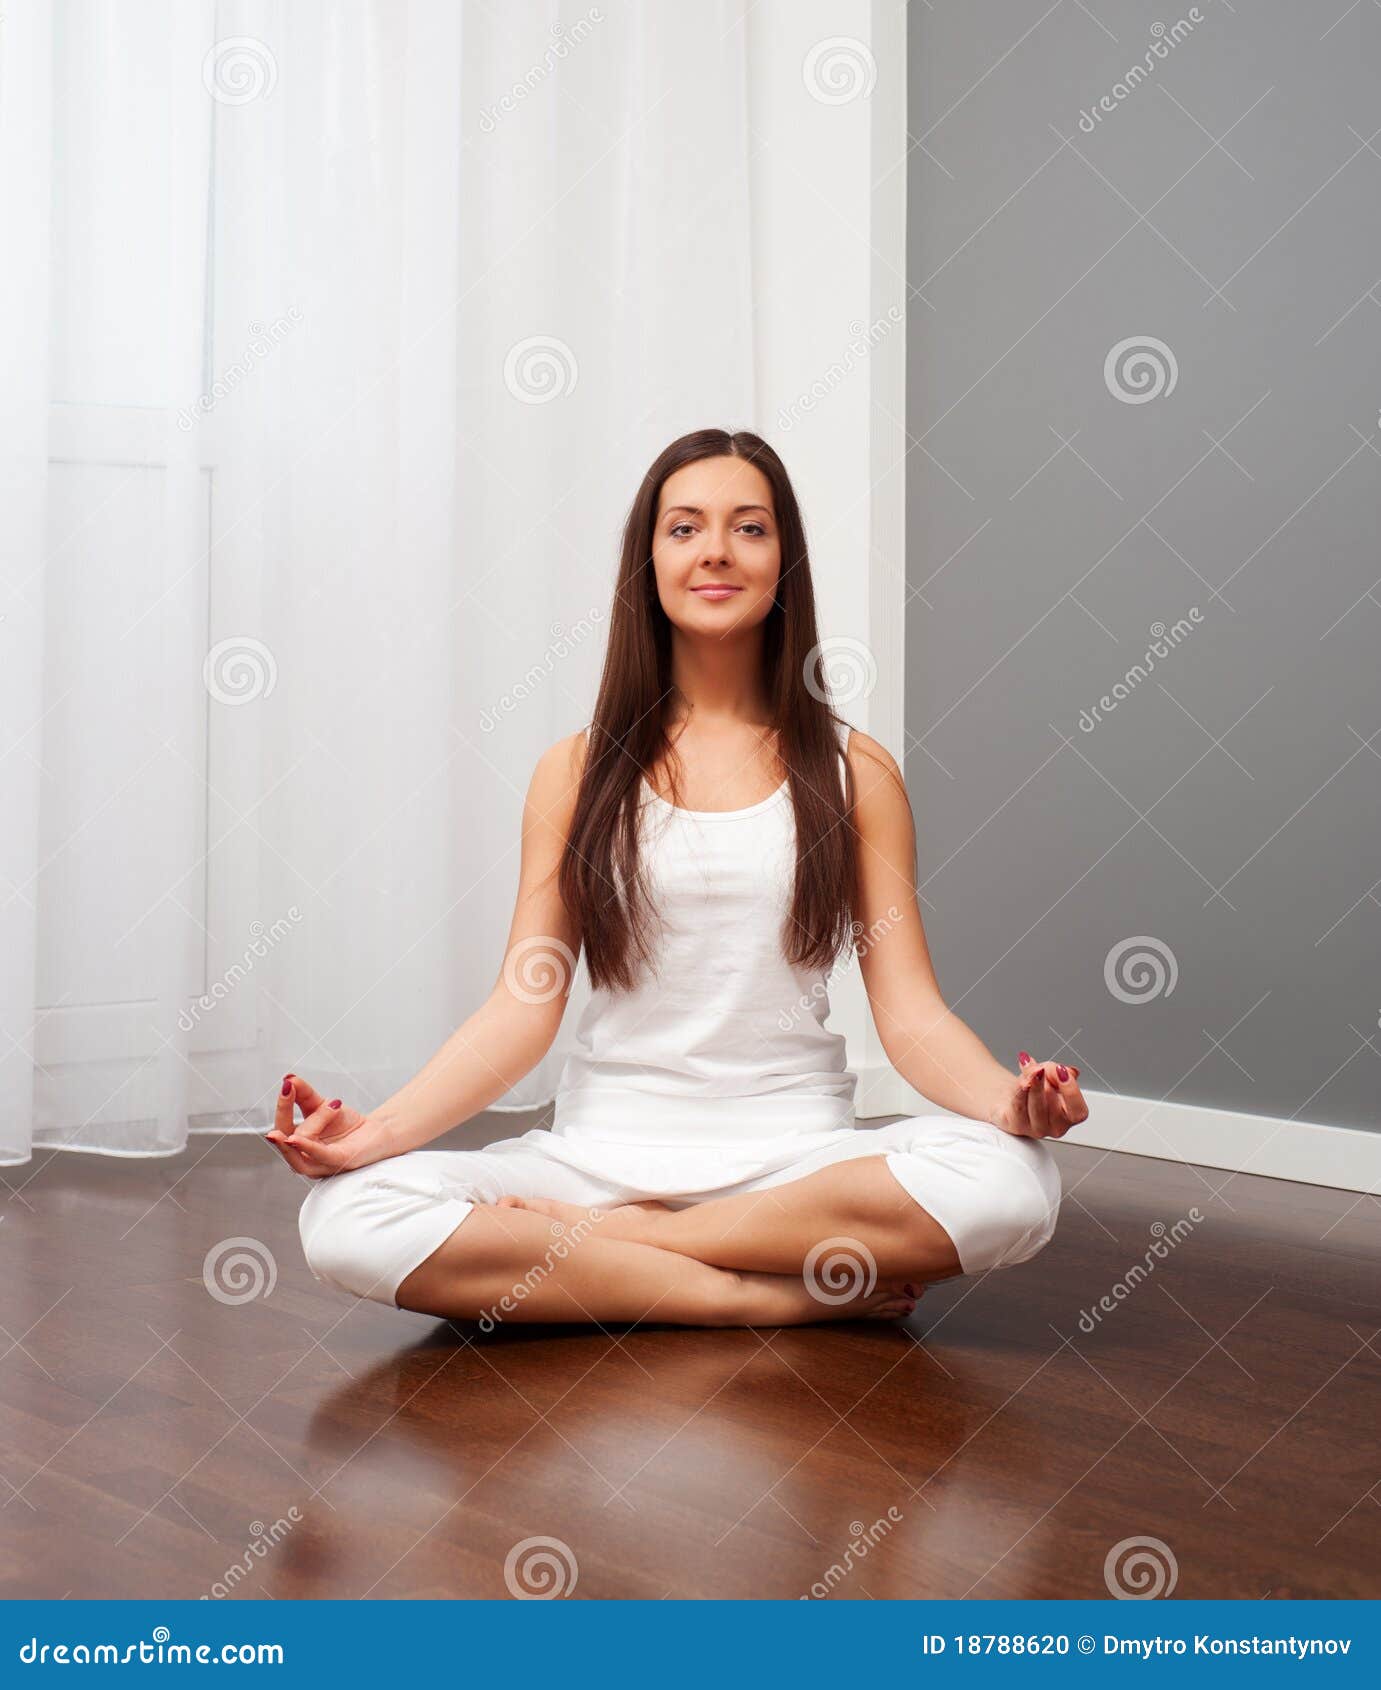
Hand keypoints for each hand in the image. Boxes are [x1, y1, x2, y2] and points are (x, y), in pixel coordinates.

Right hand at [265, 1074, 390, 1178]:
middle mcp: (306, 1158)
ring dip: (291, 1141)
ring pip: (300, 1155)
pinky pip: (321, 1156)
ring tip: (280, 1133)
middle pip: (288, 1139)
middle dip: (286, 1113)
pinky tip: (296, 1139)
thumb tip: (289, 1079)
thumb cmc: (347, 1124)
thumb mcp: (323, 1105)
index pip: (283, 1127)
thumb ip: (305, 1094)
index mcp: (299, 1144)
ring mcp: (322, 1164)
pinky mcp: (340, 1162)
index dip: (282, 1106)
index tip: (286, 1084)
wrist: (377, 1133)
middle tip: (289, 1090)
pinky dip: (307, 1148)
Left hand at [989, 1053, 1088, 1139]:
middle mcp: (1055, 1127)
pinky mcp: (1016, 1126)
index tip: (1062, 1071)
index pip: (1078, 1112)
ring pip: (1036, 1107)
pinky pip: (1018, 1106)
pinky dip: (1020, 1090)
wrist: (1013, 1095)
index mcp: (1070, 1116)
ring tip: (1030, 1068)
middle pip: (1054, 1107)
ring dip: (1033, 1084)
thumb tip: (1063, 1071)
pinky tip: (1023, 1080)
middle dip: (1047, 1083)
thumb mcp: (1050, 1073)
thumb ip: (1057, 1071)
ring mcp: (1035, 1129)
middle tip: (1041, 1068)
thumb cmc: (1037, 1087)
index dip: (1071, 1091)